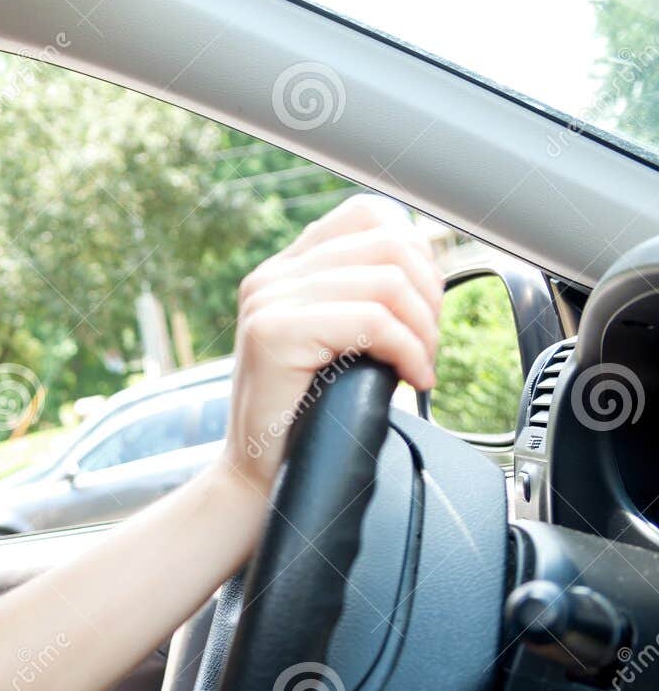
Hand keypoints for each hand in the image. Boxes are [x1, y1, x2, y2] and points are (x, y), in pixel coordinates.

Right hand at [220, 194, 441, 492]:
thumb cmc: (304, 419)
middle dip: (430, 295)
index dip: (416, 251)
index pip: (366, 214)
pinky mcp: (273, 334)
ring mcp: (267, 302)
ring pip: (387, 282)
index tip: (424, 304)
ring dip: (424, 329)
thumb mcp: (338, 344)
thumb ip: (364, 299)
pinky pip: (372, 322)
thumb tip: (431, 267)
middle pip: (388, 243)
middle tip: (428, 345)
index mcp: (284, 271)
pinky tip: (411, 378)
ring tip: (420, 365)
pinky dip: (408, 350)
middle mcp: (270, 277)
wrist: (259, 476)